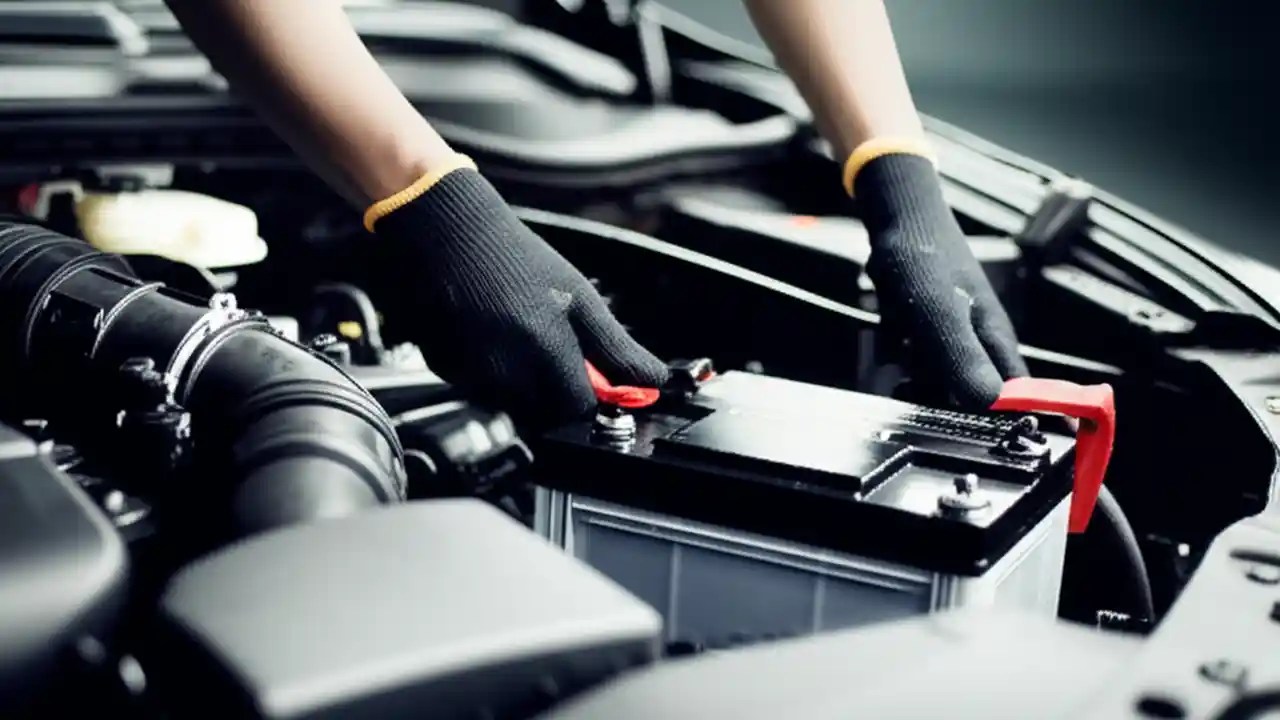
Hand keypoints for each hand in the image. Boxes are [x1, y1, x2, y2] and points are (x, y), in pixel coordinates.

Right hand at [371, 165, 668, 425]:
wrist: (443, 233)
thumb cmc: (513, 260)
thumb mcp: (580, 298)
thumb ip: (617, 349)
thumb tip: (653, 381)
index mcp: (546, 351)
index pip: (578, 412)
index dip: (587, 398)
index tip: (589, 381)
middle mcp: (506, 373)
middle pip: (545, 416)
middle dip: (554, 393)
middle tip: (549, 349)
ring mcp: (471, 377)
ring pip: (512, 407)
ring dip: (522, 386)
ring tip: (516, 336)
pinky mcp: (446, 374)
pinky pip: (480, 392)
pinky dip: (490, 375)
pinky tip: (489, 337)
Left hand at [855, 153, 1027, 407]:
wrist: (895, 218)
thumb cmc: (923, 257)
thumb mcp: (939, 314)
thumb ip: (961, 358)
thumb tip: (988, 405)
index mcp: (996, 341)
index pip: (1022, 398)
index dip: (1012, 424)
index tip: (988, 441)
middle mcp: (980, 343)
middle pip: (972, 398)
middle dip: (942, 402)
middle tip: (914, 388)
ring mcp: (953, 336)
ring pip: (938, 381)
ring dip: (914, 379)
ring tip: (901, 355)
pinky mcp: (927, 330)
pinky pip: (914, 361)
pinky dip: (899, 353)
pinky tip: (891, 335)